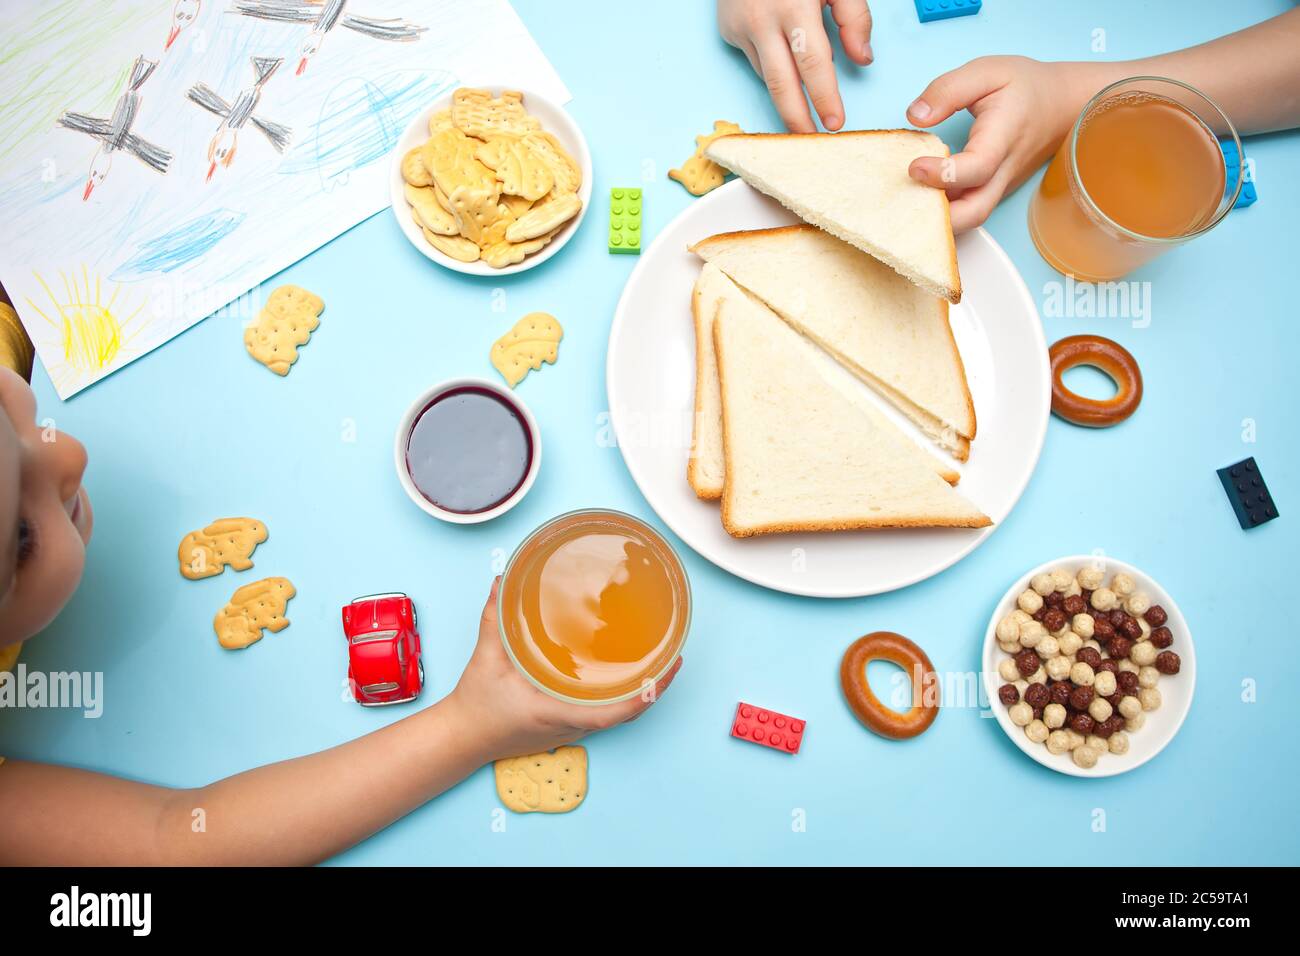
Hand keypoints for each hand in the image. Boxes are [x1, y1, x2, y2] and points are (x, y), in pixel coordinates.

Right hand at [449, 577, 683, 761]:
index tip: (668, 670)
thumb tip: (505, 580)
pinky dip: (624, 697)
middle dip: (655, 688)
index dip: (646, 694)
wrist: (462, 738)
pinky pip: (605, 713)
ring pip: (618, 715)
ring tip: (660, 662)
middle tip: (674, 656)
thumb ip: (495, 618)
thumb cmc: (477, 706)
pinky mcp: (567, 725)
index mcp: (557, 713)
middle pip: (627, 713)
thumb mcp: (486, 659)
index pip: (615, 713)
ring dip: (642, 692)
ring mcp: (571, 729)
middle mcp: (571, 725)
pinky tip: (629, 675)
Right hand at [719, 0, 873, 131]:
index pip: (813, 64)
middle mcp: (763, 20)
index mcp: (794, 5)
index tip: (835, 123)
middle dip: (796, 119)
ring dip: (786, 94)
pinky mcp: (728, 30)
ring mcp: (741, 27)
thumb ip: (854, 17)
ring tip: (803, 114)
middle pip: (779, 84)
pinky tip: (783, 60)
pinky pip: (756, 59)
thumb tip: (862, 59)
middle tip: (811, 142)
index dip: (825, 97)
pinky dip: (773, 65)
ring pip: (767, 75)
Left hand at [906, 57, 1100, 231]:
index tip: (914, 166)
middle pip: (975, 212)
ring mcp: (1000, 186)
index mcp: (1003, 137)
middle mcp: (1003, 171)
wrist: (1062, 105)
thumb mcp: (987, 72)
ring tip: (908, 200)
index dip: (944, 174)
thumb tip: (915, 115)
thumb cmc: (1025, 88)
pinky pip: (968, 210)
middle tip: (907, 198)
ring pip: (971, 218)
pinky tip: (920, 196)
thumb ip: (948, 90)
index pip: (978, 167)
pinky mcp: (993, 191)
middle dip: (940, 218)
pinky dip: (944, 212)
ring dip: (939, 219)